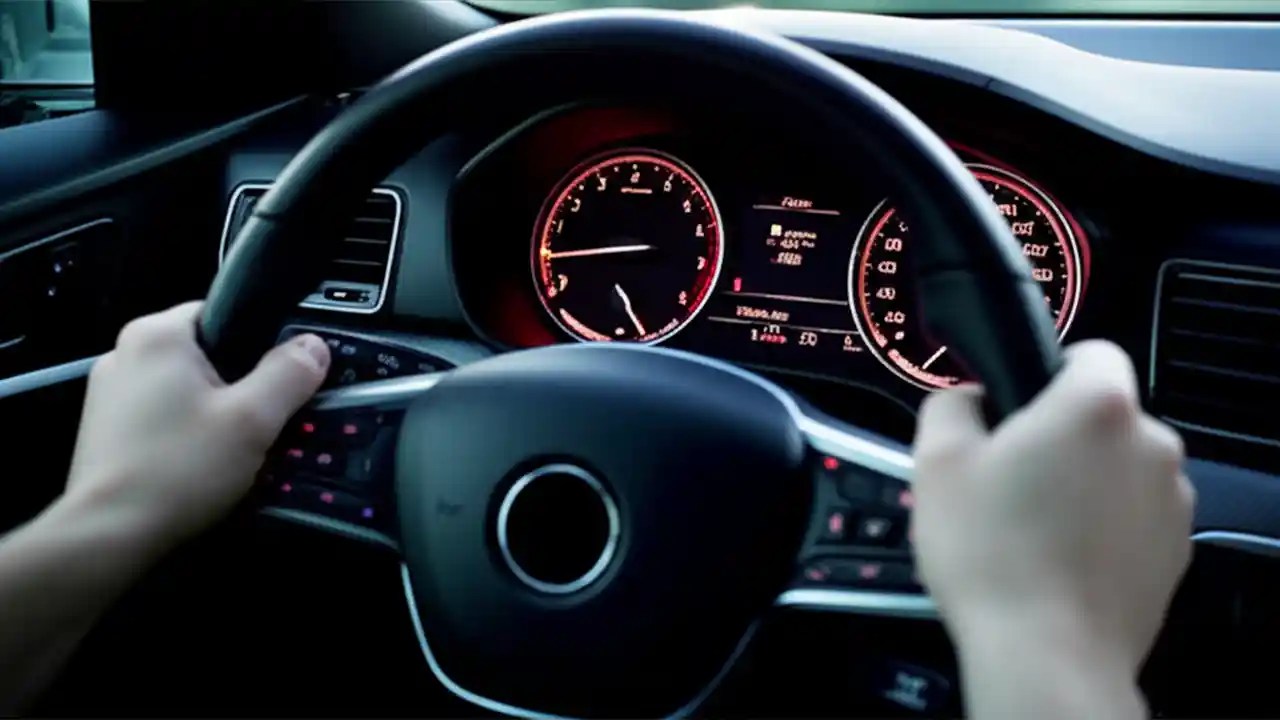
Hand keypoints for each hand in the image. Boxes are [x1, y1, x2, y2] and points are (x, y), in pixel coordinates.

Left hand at [64, 302, 329, 545]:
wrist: (109, 534)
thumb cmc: (181, 468)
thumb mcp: (253, 419)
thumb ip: (289, 374)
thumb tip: (314, 346)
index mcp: (156, 334)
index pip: (221, 312)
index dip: (259, 342)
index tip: (279, 380)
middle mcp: (123, 352)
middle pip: (203, 353)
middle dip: (236, 383)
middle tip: (262, 420)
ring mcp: (107, 392)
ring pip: (182, 387)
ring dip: (211, 410)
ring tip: (232, 448)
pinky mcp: (103, 428)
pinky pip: (160, 414)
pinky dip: (183, 431)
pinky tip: (197, 463)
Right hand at [911, 341, 1192, 697]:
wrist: (1045, 655)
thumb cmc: (989, 552)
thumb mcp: (935, 461)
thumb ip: (950, 404)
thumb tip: (970, 399)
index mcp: (1096, 405)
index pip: (1089, 351)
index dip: (1047, 372)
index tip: (1016, 411)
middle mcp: (1150, 443)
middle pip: (1102, 416)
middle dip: (1061, 436)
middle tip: (1006, 478)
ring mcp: (1172, 501)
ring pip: (1118, 468)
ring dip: (1084, 483)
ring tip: (1031, 528)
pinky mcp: (1176, 550)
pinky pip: (1133, 517)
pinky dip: (1102, 527)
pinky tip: (1059, 559)